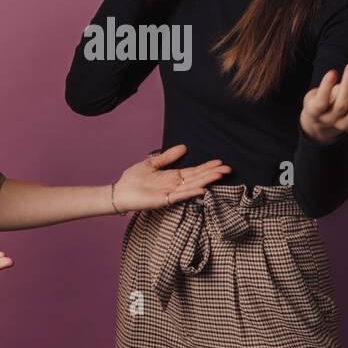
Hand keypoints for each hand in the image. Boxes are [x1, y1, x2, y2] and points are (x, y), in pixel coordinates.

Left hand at [112, 144, 230, 212]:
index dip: (207, 167)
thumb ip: (168, 157)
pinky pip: (180, 196)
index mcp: (173, 176)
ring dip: (206, 181)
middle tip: (228, 168)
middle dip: (212, 173)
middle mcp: (175, 185)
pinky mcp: (163, 200)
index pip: (194, 171)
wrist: (120, 191)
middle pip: (197, 178)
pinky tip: (202, 190)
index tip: (220, 162)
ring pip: (192, 186)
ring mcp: (170, 193)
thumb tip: (184, 147)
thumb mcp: (152, 163)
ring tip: (220, 175)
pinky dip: (191, 193)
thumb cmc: (134, 179)